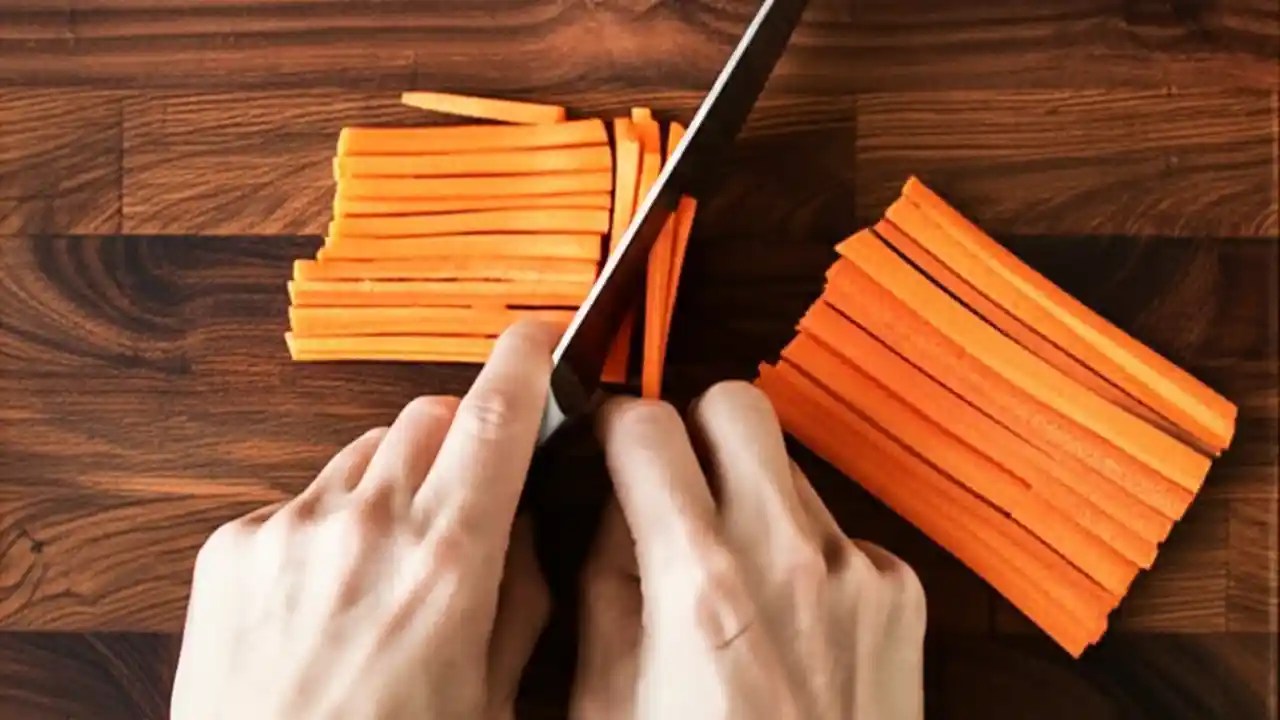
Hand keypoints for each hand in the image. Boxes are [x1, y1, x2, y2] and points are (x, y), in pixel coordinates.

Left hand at [171, 322, 556, 719]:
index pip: (496, 415)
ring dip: (393, 483)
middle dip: (462, 439)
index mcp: (447, 563)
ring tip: (386, 568)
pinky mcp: (230, 546)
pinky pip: (301, 498)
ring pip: (366, 453)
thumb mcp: (491, 697)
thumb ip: (520, 595)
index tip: (539, 334)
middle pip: (431, 416)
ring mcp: (290, 530)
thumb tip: (521, 523)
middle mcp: (366, 526)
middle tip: (467, 499)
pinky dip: (328, 525)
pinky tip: (324, 596)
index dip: (524, 358)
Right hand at [570, 382, 926, 719]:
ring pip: (787, 466)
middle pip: (736, 405)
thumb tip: (616, 502)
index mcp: (701, 589)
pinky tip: (787, 618)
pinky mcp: (900, 592)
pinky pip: (836, 527)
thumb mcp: (608, 702)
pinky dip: (803, 550)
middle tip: (673, 480)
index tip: (612, 446)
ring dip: (749, 494)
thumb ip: (604, 585)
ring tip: (731, 575)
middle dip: (693, 428)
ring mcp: (856, 571)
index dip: (617, 427)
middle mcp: (789, 560)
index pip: (648, 429)